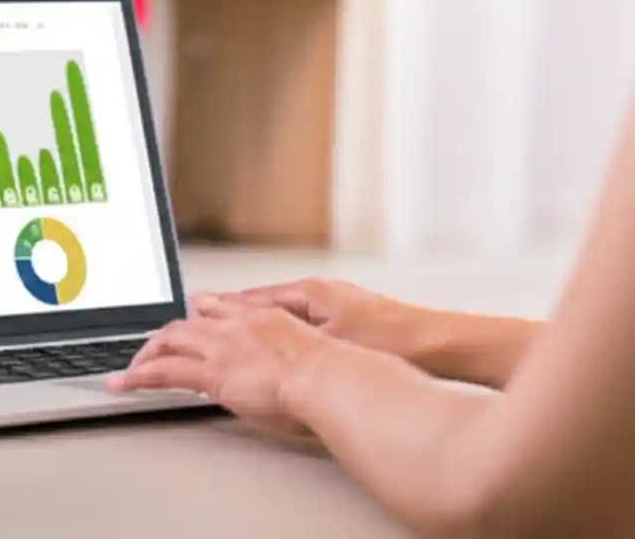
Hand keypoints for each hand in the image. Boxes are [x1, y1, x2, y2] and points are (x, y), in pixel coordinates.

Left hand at [108, 303, 337, 437]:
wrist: (324, 374)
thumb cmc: (327, 371)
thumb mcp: (307, 350)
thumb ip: (288, 350)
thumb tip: (287, 363)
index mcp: (261, 318)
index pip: (220, 309)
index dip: (201, 313)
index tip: (191, 312)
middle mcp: (236, 326)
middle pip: (187, 323)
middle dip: (164, 335)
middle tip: (150, 348)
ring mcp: (221, 347)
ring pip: (170, 342)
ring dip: (146, 355)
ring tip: (130, 370)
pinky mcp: (212, 372)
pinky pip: (166, 372)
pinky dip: (141, 376)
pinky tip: (128, 382)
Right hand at [191, 279, 429, 358]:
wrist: (437, 343)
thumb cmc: (391, 339)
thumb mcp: (328, 341)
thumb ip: (288, 336)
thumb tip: (255, 331)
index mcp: (310, 292)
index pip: (254, 298)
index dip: (223, 305)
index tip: (196, 306)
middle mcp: (320, 292)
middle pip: (265, 301)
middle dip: (234, 307)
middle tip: (202, 310)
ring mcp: (335, 304)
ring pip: (283, 309)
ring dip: (257, 316)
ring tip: (232, 323)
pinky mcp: (348, 318)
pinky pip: (302, 319)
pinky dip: (282, 325)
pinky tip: (279, 338)